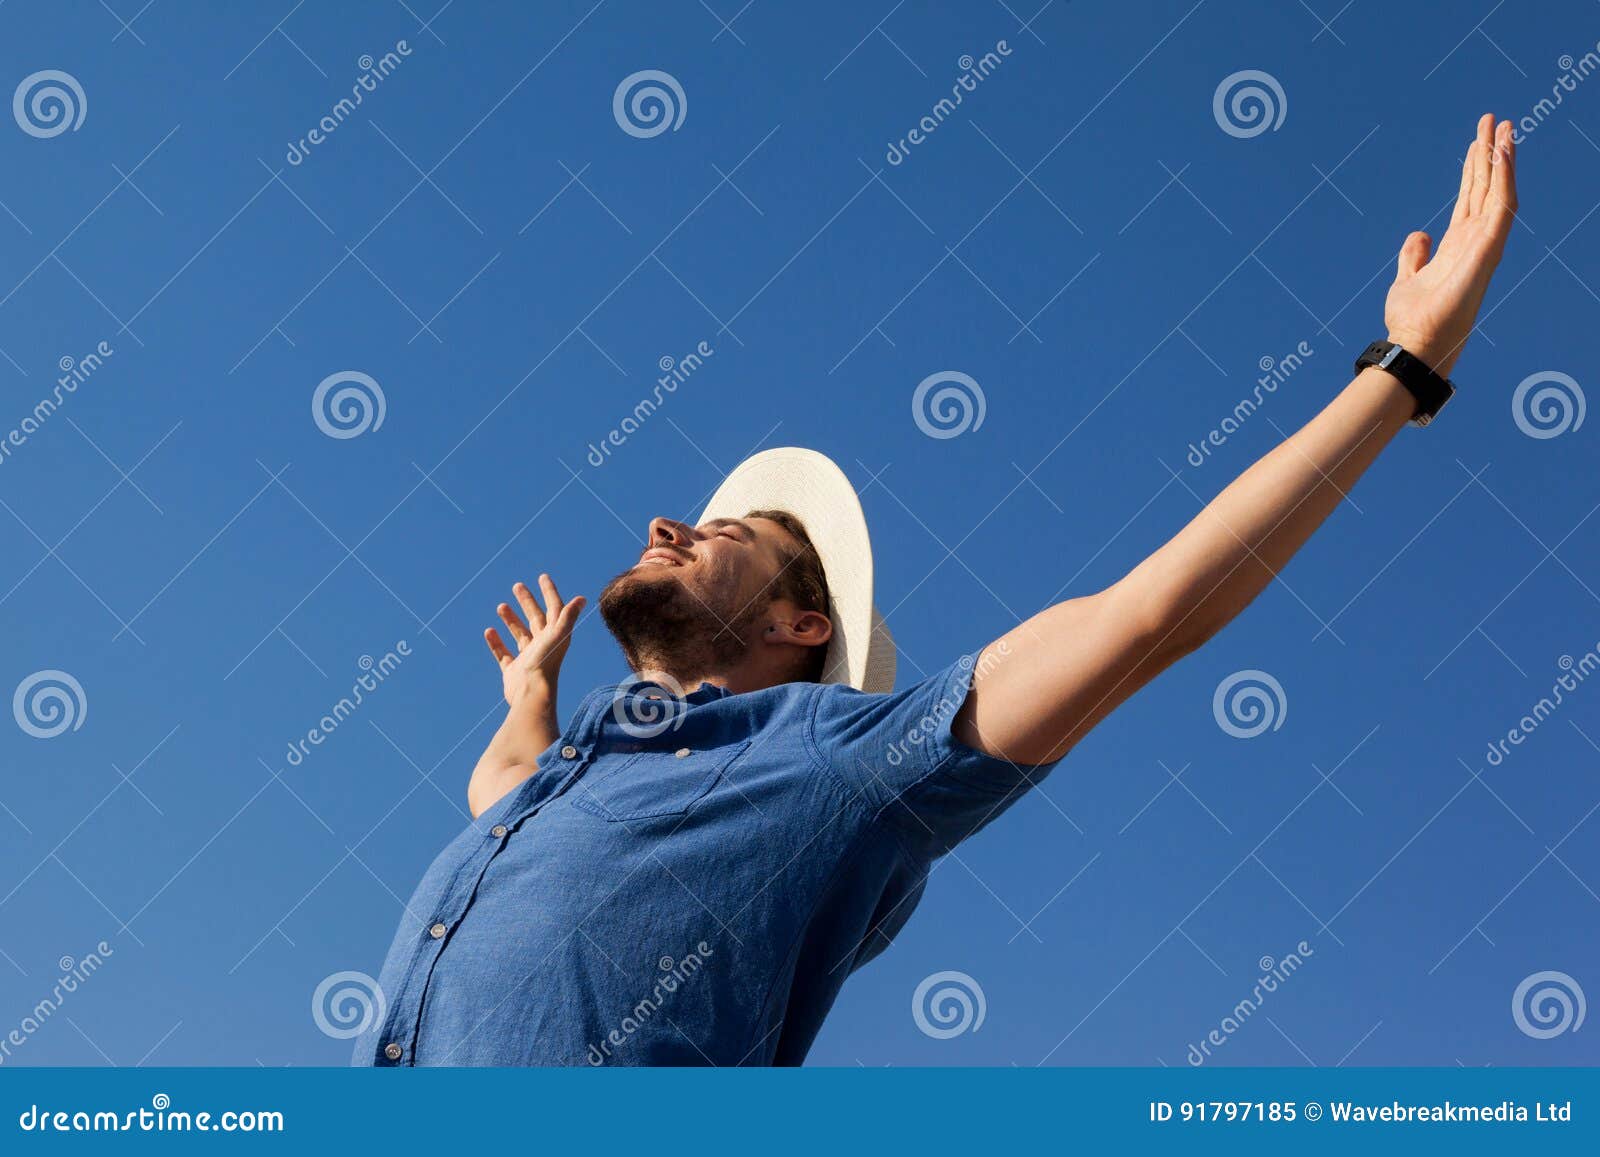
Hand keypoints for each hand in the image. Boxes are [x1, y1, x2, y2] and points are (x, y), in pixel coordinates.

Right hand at [483, 576, 584, 706]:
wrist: (532, 695)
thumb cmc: (546, 663)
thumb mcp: (558, 636)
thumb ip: (568, 616)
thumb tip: (583, 598)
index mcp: (556, 636)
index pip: (555, 609)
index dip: (550, 593)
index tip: (542, 577)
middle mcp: (543, 646)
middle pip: (536, 619)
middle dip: (528, 602)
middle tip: (517, 585)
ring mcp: (528, 659)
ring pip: (520, 634)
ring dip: (511, 620)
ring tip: (501, 605)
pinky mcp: (513, 671)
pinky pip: (503, 654)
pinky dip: (496, 642)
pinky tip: (489, 631)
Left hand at [1384, 113, 1517, 377]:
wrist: (1416, 341)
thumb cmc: (1413, 319)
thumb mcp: (1407, 278)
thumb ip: (1414, 255)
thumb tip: (1419, 234)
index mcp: (1457, 244)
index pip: (1470, 198)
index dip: (1473, 169)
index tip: (1476, 140)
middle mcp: (1475, 241)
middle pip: (1486, 188)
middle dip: (1489, 153)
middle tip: (1494, 119)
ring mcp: (1485, 243)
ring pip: (1498, 190)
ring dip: (1502, 158)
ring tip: (1504, 125)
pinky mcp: (1489, 248)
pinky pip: (1502, 205)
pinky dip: (1505, 177)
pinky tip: (1503, 151)